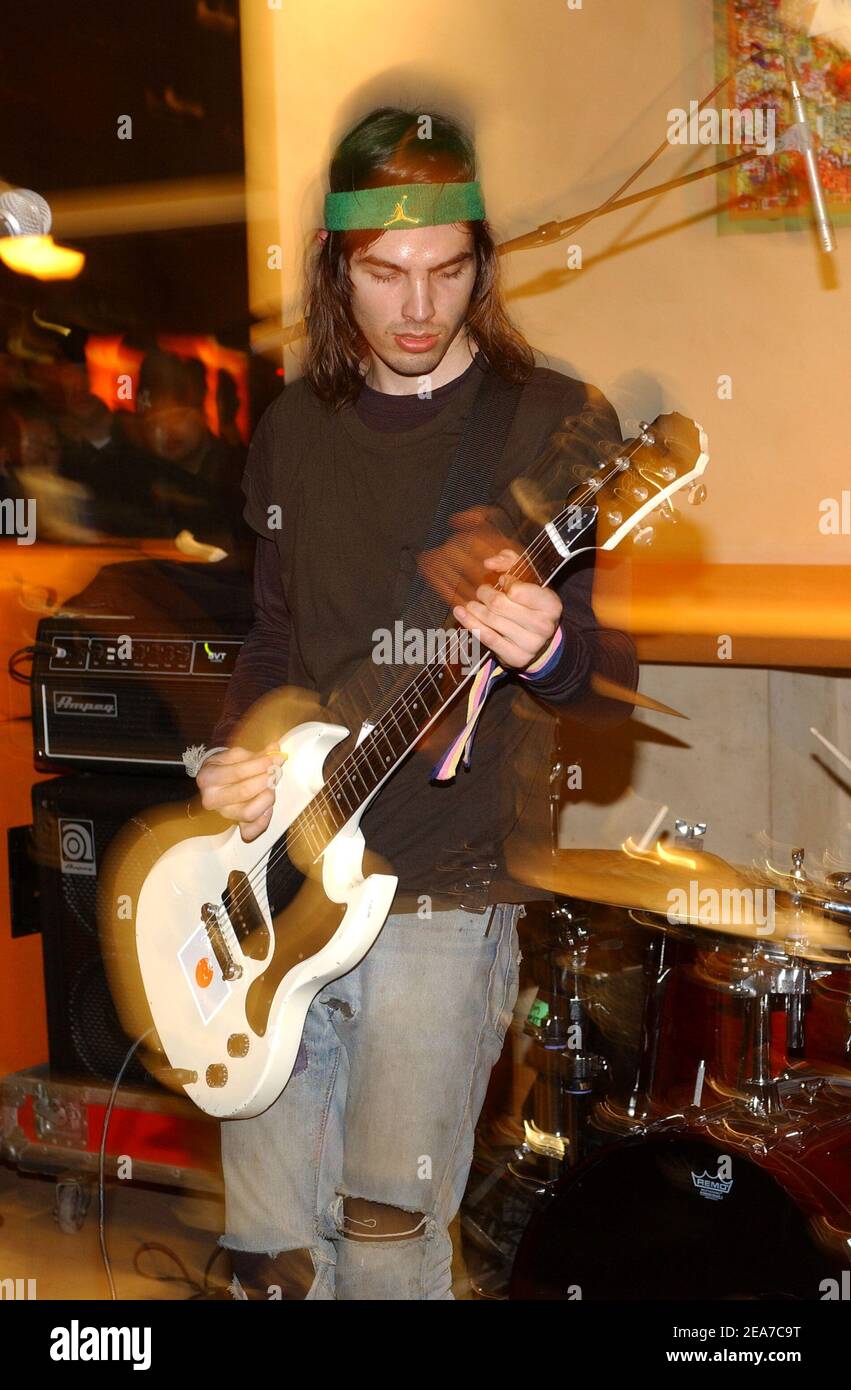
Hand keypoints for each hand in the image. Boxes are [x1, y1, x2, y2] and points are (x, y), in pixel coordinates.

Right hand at [196, 744, 283, 842]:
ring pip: (249, 812)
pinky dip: (263, 821)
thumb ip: (257, 754)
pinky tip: (269, 808)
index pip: (239, 772)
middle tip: (276, 771)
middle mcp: (211, 799)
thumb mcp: (236, 756)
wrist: (214, 782)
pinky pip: (250, 831)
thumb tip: (275, 748)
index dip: (261, 765)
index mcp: (208, 778)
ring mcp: (223, 814)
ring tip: (271, 787)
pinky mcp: (233, 825)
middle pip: (244, 792)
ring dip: (266, 798)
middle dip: (266, 780)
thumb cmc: (226, 767)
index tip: (276, 758)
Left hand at [452, 547, 562, 670]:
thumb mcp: (529, 578)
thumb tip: (489, 563)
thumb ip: (510, 561)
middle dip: (485, 594)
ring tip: (471, 603)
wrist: (540, 641)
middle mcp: (544, 626)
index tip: (502, 580)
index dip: (505, 582)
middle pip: (500, 604)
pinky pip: (487, 637)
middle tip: (481, 591)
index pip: (517, 590)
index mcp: (551, 604)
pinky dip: (470, 623)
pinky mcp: (515, 657)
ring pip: (491, 620)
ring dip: (475, 608)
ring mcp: (530, 644)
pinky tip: (461, 613)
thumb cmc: (531, 604)